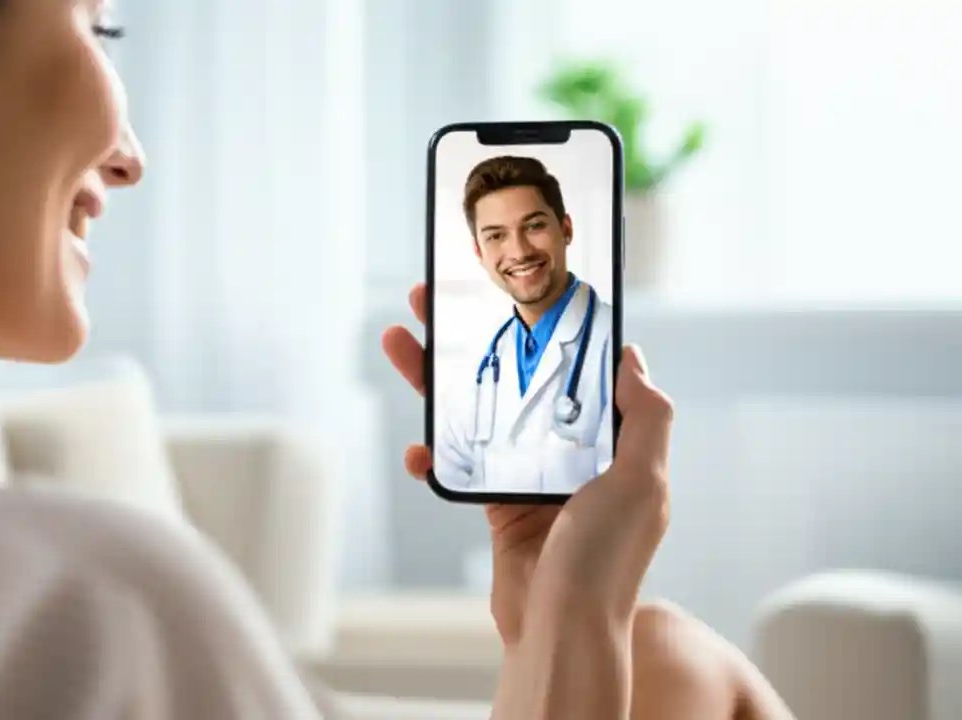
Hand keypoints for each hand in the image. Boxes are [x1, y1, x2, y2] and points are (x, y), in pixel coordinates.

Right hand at [382, 284, 671, 639]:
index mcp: (612, 442)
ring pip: (479, 413)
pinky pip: (459, 465)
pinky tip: (418, 448)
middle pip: (517, 381)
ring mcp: (531, 478)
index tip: (512, 297)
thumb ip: (646, 416)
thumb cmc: (605, 560)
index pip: (576, 369)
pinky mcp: (497, 506)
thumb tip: (633, 355)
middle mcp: (572, 454)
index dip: (544, 331)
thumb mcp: (644, 481)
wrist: (559, 628)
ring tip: (402, 345)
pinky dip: (434, 454)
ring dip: (438, 382)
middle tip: (438, 305)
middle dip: (475, 342)